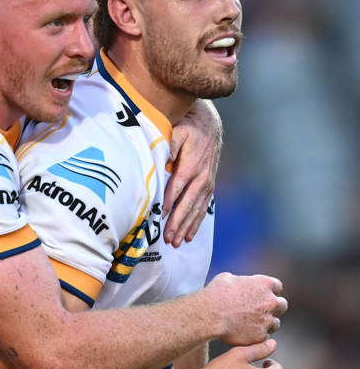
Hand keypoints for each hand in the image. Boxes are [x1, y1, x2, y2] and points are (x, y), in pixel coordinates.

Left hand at [163, 99, 221, 246]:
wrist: (209, 125)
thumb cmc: (188, 128)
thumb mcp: (177, 131)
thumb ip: (168, 145)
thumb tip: (159, 160)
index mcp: (191, 165)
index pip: (178, 187)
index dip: (170, 202)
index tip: (161, 217)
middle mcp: (201, 177)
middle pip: (188, 203)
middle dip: (178, 222)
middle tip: (168, 239)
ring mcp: (206, 184)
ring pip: (196, 209)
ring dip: (186, 227)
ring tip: (176, 242)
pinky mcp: (208, 187)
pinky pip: (202, 208)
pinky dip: (195, 223)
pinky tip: (188, 235)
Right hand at [204, 272, 287, 344]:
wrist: (209, 315)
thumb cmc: (215, 294)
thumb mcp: (226, 278)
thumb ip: (239, 281)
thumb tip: (237, 283)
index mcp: (264, 284)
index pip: (277, 286)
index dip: (270, 291)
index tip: (263, 296)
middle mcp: (270, 301)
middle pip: (282, 305)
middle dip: (274, 308)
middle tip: (262, 312)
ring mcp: (267, 320)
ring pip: (275, 323)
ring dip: (267, 324)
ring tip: (252, 326)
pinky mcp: (261, 336)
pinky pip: (264, 337)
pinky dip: (256, 336)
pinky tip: (246, 335)